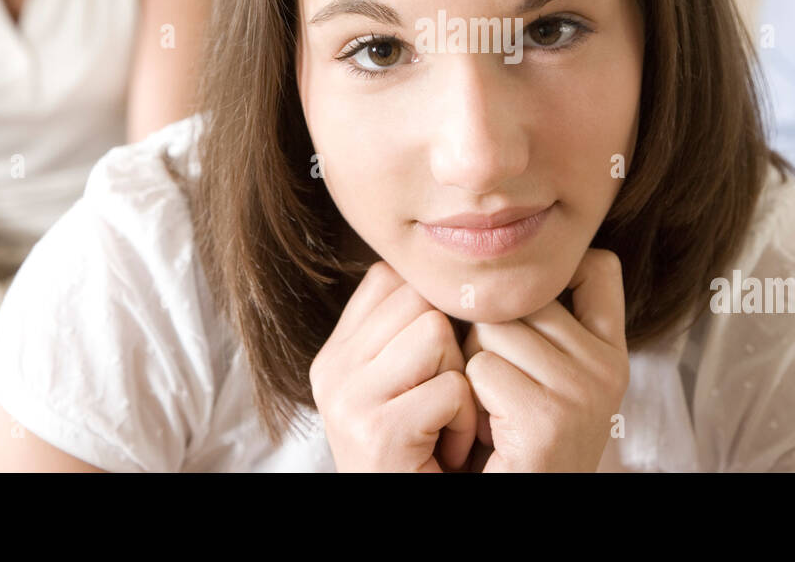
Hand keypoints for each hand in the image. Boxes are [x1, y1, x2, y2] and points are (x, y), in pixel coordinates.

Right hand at [310, 261, 477, 471]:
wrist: (402, 521)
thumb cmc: (419, 456)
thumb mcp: (398, 385)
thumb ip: (405, 330)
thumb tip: (446, 273)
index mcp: (335, 353)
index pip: (391, 279)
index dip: (431, 312)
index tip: (436, 365)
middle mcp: (331, 370)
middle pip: (420, 301)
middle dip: (449, 348)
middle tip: (443, 400)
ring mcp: (348, 399)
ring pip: (436, 334)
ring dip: (458, 382)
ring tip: (444, 424)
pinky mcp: (377, 430)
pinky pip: (451, 388)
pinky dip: (463, 422)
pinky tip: (446, 451)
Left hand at [458, 248, 629, 471]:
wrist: (523, 502)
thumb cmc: (514, 443)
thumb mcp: (548, 376)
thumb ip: (545, 323)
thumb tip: (500, 245)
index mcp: (613, 352)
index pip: (597, 265)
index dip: (551, 277)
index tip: (521, 316)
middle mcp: (609, 367)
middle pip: (521, 296)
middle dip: (489, 334)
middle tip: (496, 389)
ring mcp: (585, 390)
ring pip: (493, 329)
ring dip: (473, 366)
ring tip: (491, 411)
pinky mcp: (551, 417)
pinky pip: (480, 369)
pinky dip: (468, 399)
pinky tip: (487, 433)